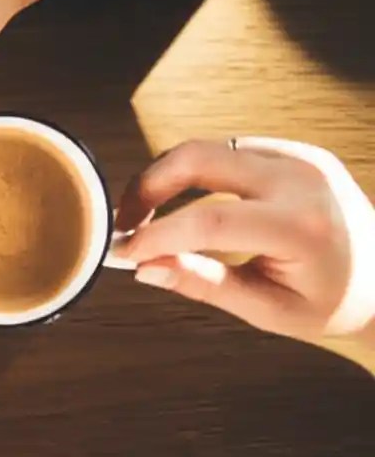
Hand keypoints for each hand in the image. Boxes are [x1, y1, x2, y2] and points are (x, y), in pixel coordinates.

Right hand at [116, 138, 374, 344]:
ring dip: (167, 177)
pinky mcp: (295, 150)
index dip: (156, 233)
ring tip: (148, 216)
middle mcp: (302, 179)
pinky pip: (228, 149)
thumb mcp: (266, 308)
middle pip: (198, 159)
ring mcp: (301, 157)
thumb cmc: (331, 303)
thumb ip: (204, 283)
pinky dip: (195, 173)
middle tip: (125, 222)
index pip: (208, 220)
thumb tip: (145, 268)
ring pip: (207, 148)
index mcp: (301, 227)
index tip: (125, 252)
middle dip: (148, 186)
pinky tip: (186, 204)